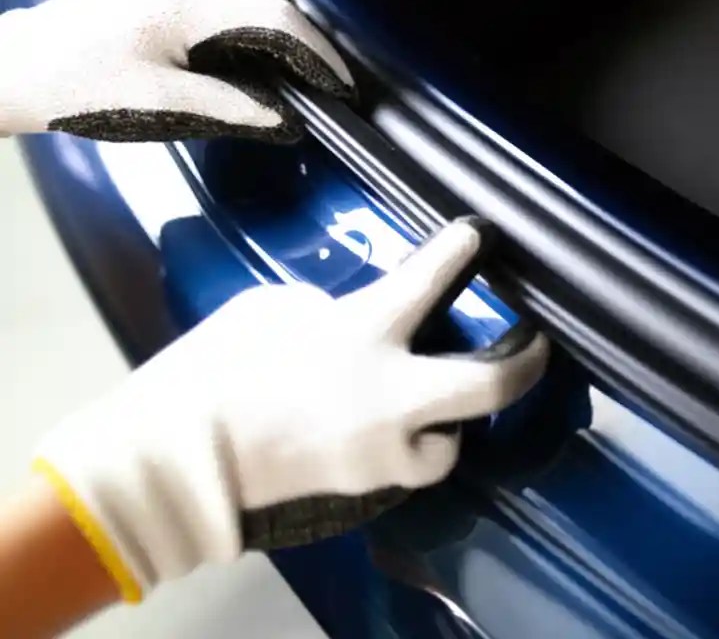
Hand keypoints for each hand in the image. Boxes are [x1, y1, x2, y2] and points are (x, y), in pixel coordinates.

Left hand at [0, 0, 352, 142]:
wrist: (14, 70)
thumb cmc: (82, 91)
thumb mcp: (165, 107)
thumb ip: (234, 110)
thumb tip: (285, 121)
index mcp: (187, 5)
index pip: (277, 19)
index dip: (318, 54)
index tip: (341, 85)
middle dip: (297, 23)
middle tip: (308, 70)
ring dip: (264, 8)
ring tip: (271, 58)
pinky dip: (233, 6)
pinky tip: (226, 47)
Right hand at [32, 218, 549, 602]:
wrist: (181, 455)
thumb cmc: (217, 367)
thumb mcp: (276, 310)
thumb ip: (334, 311)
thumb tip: (358, 320)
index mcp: (364, 330)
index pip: (431, 279)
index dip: (462, 250)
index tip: (479, 235)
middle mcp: (392, 392)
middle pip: (492, 384)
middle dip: (527, 363)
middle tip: (537, 344)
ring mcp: (384, 446)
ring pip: (453, 441)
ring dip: (452, 421)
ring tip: (442, 404)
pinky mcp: (367, 482)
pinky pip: (413, 465)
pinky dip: (417, 450)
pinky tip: (399, 434)